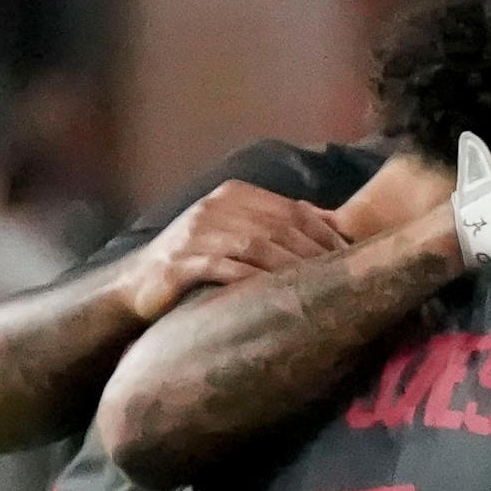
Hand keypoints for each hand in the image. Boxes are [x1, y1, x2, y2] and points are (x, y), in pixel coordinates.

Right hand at [115, 183, 348, 320]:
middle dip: (315, 253)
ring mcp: (195, 233)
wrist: (138, 285)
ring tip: (319, 289)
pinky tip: (276, 296)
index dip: (327, 233)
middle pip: (280, 227)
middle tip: (345, 278)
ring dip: (291, 267)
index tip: (352, 258)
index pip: (293, 210)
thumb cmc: (198, 262)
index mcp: (233, 195)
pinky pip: (224, 268)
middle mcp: (214, 207)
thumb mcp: (237, 235)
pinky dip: (253, 280)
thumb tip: (330, 224)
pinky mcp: (180, 262)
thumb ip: (275, 226)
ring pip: (256, 245)